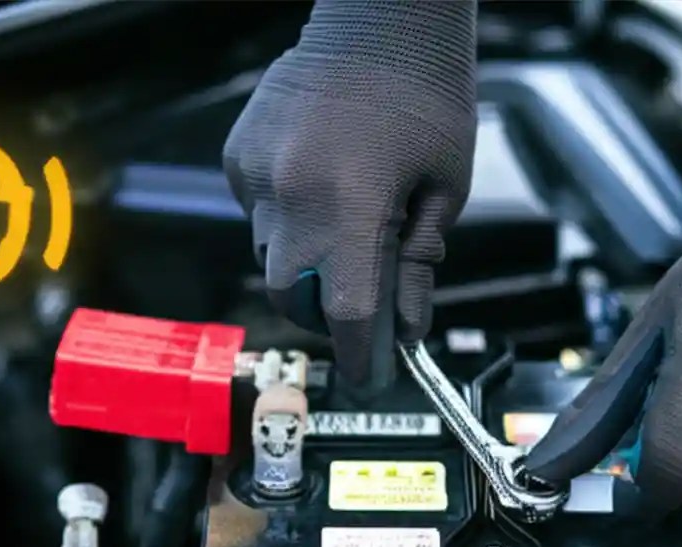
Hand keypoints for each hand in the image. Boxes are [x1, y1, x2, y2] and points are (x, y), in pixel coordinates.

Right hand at [222, 1, 476, 387]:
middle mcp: (288, 192)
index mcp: (347, 201)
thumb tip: (406, 324)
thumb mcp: (444, 185)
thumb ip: (418, 261)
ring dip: (308, 264)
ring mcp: (254, 174)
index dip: (361, 354)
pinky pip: (258, 216)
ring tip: (348, 227)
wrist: (379, 17)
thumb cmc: (426, 89)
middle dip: (327, 313)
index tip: (371, 375)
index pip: (347, 311)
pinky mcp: (237, 157)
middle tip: (366, 306)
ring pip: (271, 257)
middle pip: (293, 295)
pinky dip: (289, 221)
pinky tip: (321, 187)